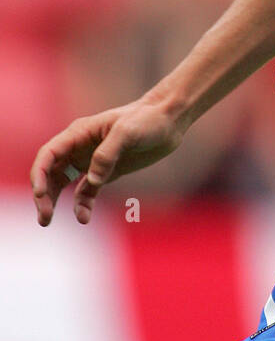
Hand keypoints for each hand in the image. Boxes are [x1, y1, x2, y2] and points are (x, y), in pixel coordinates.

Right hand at [30, 96, 187, 225]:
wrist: (168, 120)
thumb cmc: (147, 119)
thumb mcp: (128, 132)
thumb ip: (108, 154)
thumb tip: (93, 180)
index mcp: (79, 133)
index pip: (49, 154)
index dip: (39, 174)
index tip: (40, 195)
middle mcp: (80, 147)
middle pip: (51, 171)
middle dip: (43, 194)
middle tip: (44, 217)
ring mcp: (91, 160)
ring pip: (62, 183)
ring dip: (54, 201)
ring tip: (47, 221)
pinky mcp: (105, 172)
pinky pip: (86, 191)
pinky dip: (82, 204)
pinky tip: (83, 217)